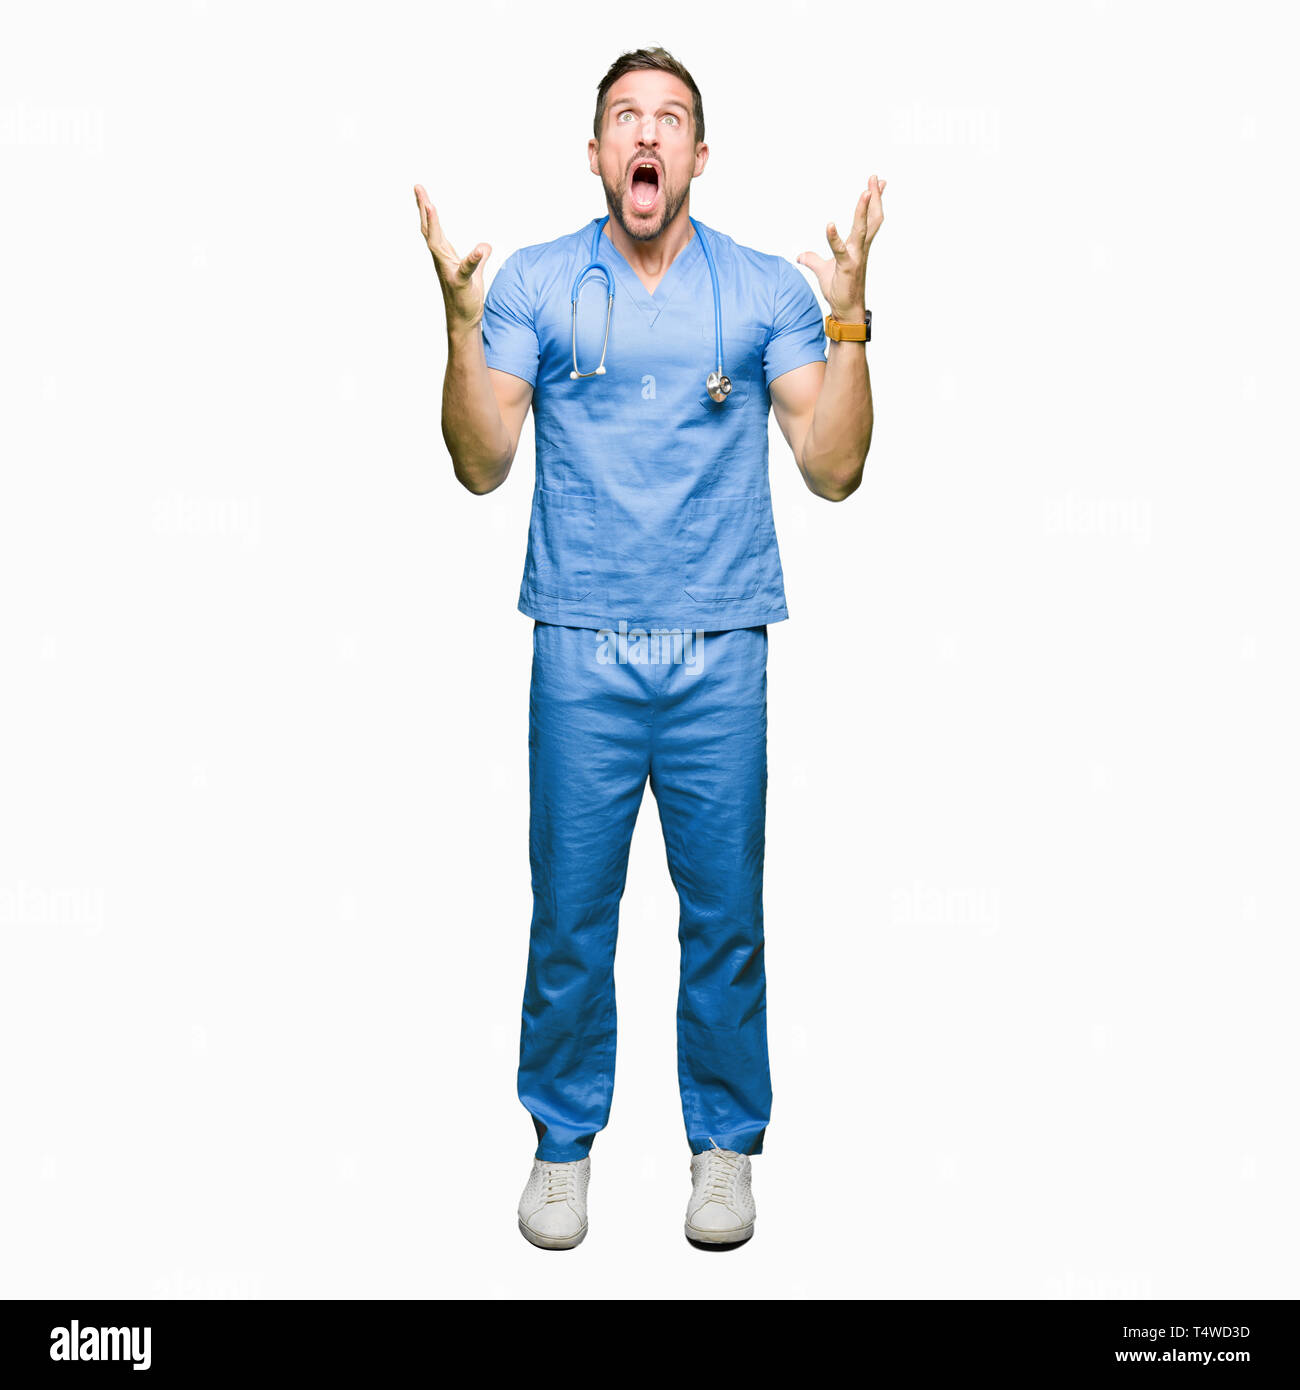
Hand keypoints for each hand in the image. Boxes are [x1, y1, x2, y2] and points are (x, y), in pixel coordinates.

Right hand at [414, 184, 490, 329]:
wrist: (464, 321)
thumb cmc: (465, 297)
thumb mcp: (474, 273)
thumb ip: (478, 258)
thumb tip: (486, 246)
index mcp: (444, 255)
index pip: (433, 229)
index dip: (426, 209)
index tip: (419, 190)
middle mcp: (442, 260)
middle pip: (429, 230)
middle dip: (423, 208)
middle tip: (418, 188)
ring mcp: (448, 271)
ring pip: (437, 245)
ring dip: (433, 226)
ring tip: (430, 206)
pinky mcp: (461, 283)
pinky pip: (467, 269)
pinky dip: (473, 258)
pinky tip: (482, 248)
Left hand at [797, 174, 885, 321]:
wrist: (846, 311)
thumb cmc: (839, 290)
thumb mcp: (822, 270)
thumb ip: (812, 260)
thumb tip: (800, 256)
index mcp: (858, 246)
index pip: (869, 219)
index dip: (874, 201)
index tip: (878, 183)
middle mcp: (860, 249)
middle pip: (872, 218)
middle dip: (875, 198)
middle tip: (875, 178)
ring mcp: (856, 257)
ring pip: (862, 229)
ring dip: (863, 210)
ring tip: (866, 191)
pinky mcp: (847, 267)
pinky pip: (840, 250)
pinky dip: (834, 237)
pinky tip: (829, 224)